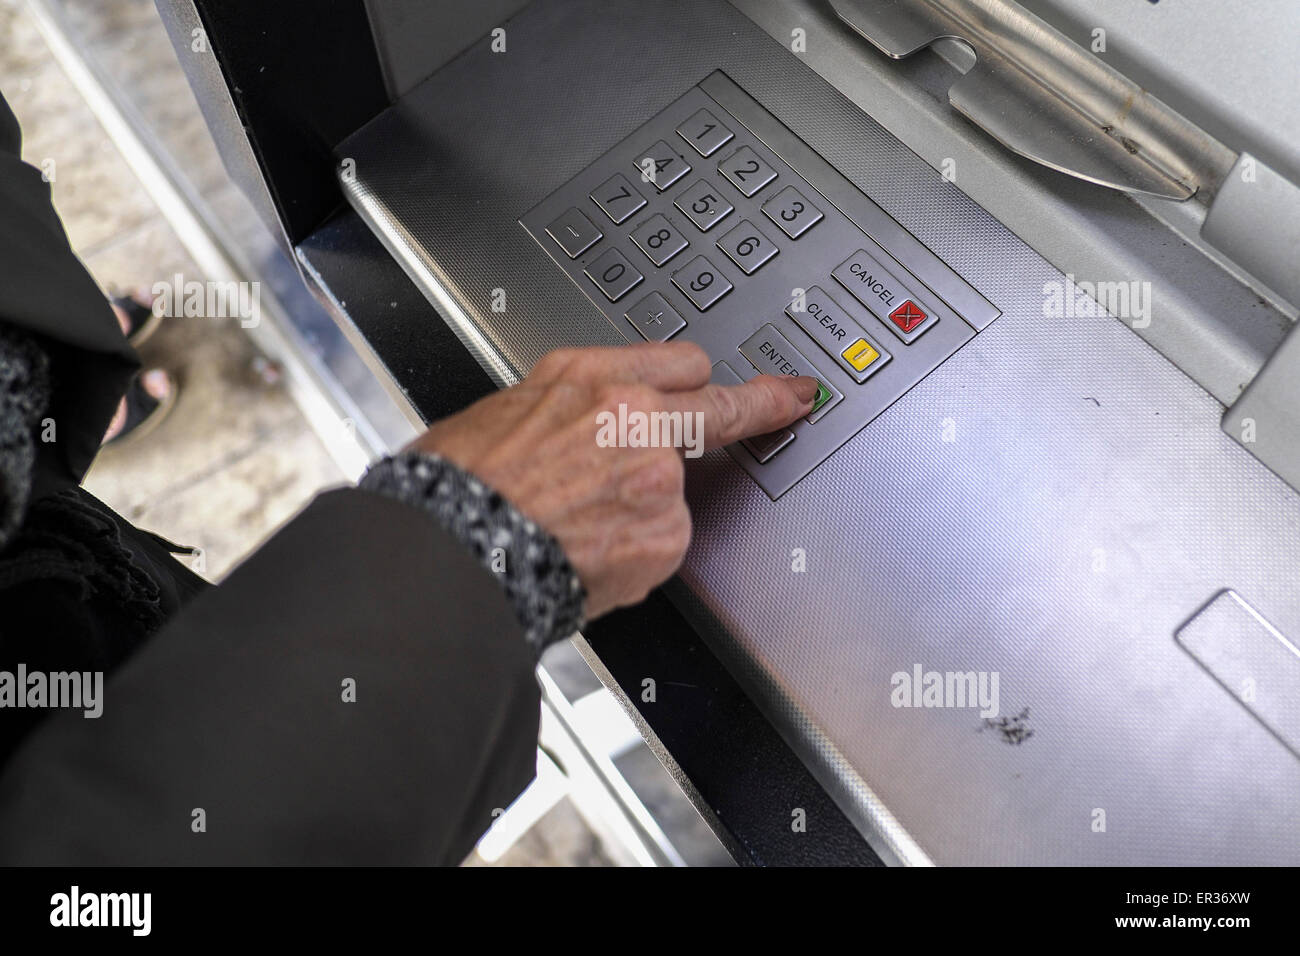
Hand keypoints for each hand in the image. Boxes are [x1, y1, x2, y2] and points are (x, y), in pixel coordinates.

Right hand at [407, 341, 817, 618]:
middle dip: (757, 404)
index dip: (707, 378)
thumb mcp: (506, 413)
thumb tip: (582, 425)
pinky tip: (591, 554)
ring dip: (649, 505)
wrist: (452, 552)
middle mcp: (630, 414)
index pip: (678, 362)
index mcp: (585, 376)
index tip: (751, 373)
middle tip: (789, 400)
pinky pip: (664, 541)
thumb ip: (567, 408)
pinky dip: (638, 552)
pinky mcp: (666, 533)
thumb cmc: (459, 489)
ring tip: (581, 526)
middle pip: (720, 405)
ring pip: (678, 487)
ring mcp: (657, 474)